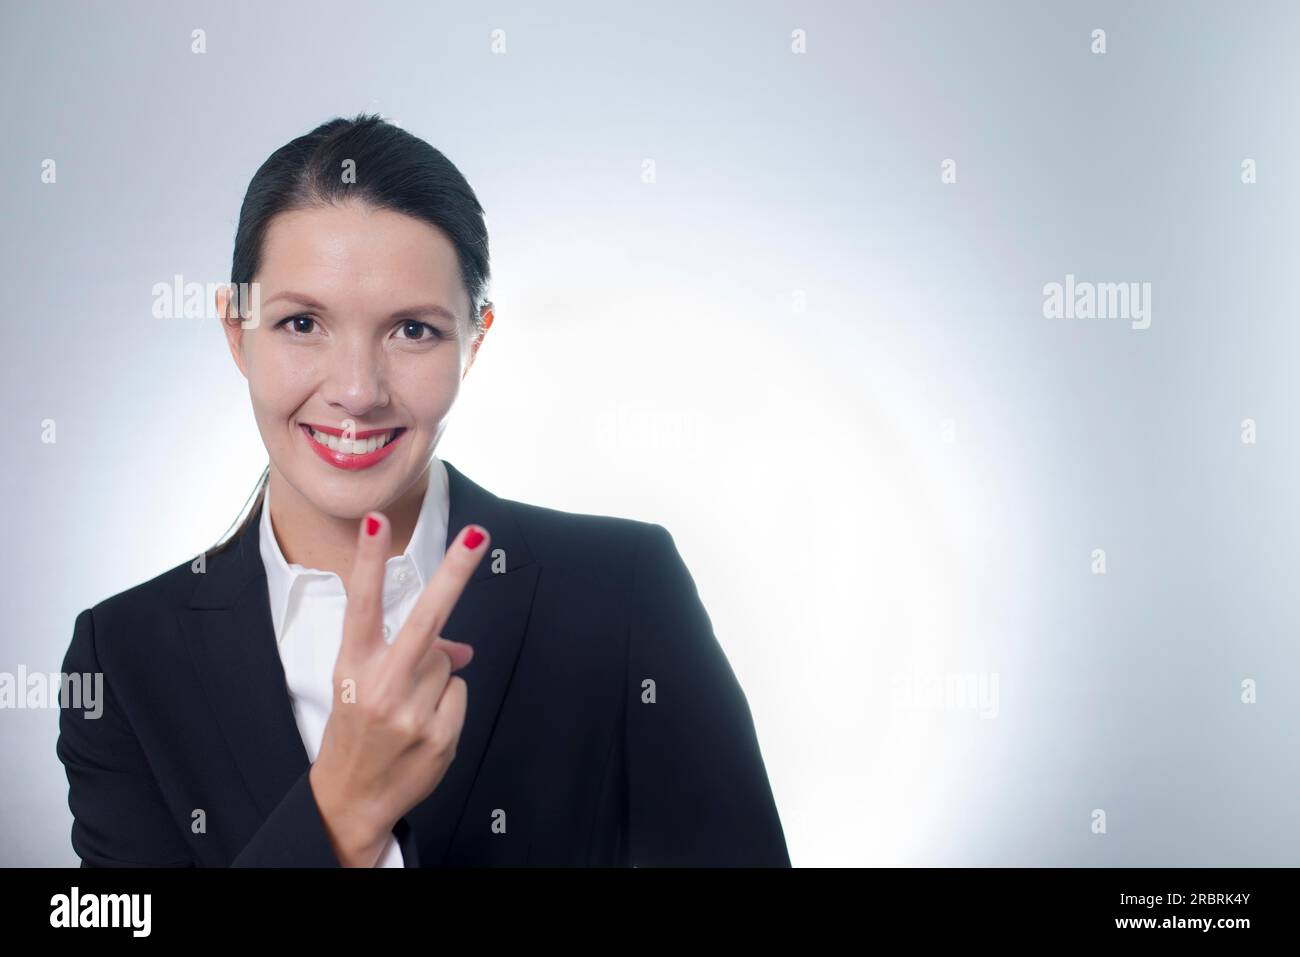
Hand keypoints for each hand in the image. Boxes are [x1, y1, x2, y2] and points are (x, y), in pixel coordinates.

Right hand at [309, 514, 489, 866]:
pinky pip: (460, 694)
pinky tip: (423, 726)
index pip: (363, 604)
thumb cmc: (358, 730)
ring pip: (450, 663)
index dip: (370, 561)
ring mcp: (410, 713)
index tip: (376, 521)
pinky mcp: (437, 736)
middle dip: (453, 574)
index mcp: (353, 666)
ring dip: (439, 678)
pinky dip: (448, 704)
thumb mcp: (365, 686)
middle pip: (426, 620)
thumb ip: (406, 655)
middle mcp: (379, 686)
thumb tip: (462, 649)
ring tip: (409, 707)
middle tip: (478, 534)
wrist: (351, 797)